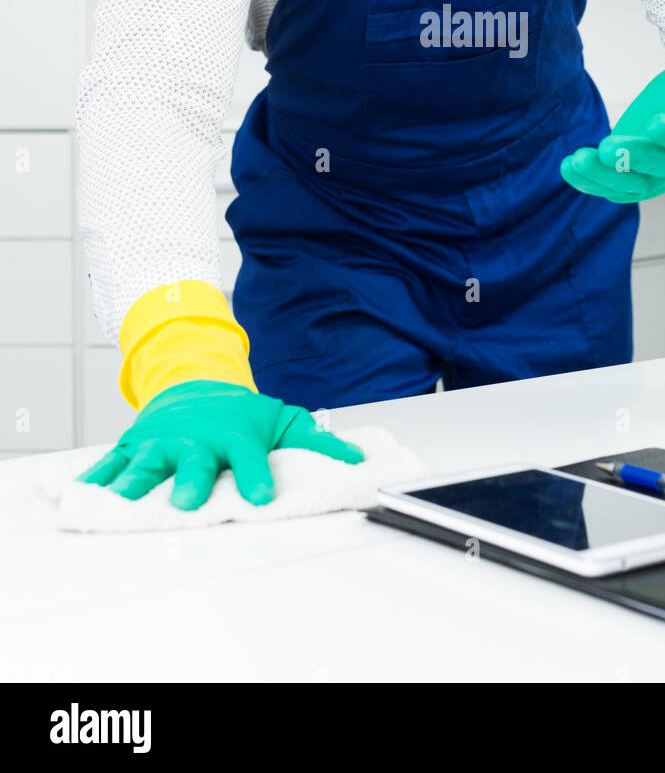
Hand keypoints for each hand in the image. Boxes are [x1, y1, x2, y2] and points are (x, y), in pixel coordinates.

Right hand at [75, 379, 363, 510]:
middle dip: (190, 480)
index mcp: (234, 436)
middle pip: (194, 461)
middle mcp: (196, 439)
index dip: (256, 476)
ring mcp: (161, 441)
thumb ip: (319, 442)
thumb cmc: (240, 414)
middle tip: (188, 501)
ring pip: (148, 462)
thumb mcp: (283, 421)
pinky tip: (85, 492)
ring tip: (125, 499)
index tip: (261, 497)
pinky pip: (112, 462)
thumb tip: (359, 458)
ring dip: (136, 481)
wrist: (195, 384)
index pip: (250, 458)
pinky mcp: (134, 443)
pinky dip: (97, 476)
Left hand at [560, 29, 664, 202]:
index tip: (654, 124)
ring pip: (627, 184)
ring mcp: (651, 179)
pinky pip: (608, 187)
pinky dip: (588, 182)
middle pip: (654, 165)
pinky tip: (567, 167)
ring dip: (601, 175)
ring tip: (578, 159)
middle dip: (631, 157)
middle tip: (607, 147)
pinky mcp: (628, 184)